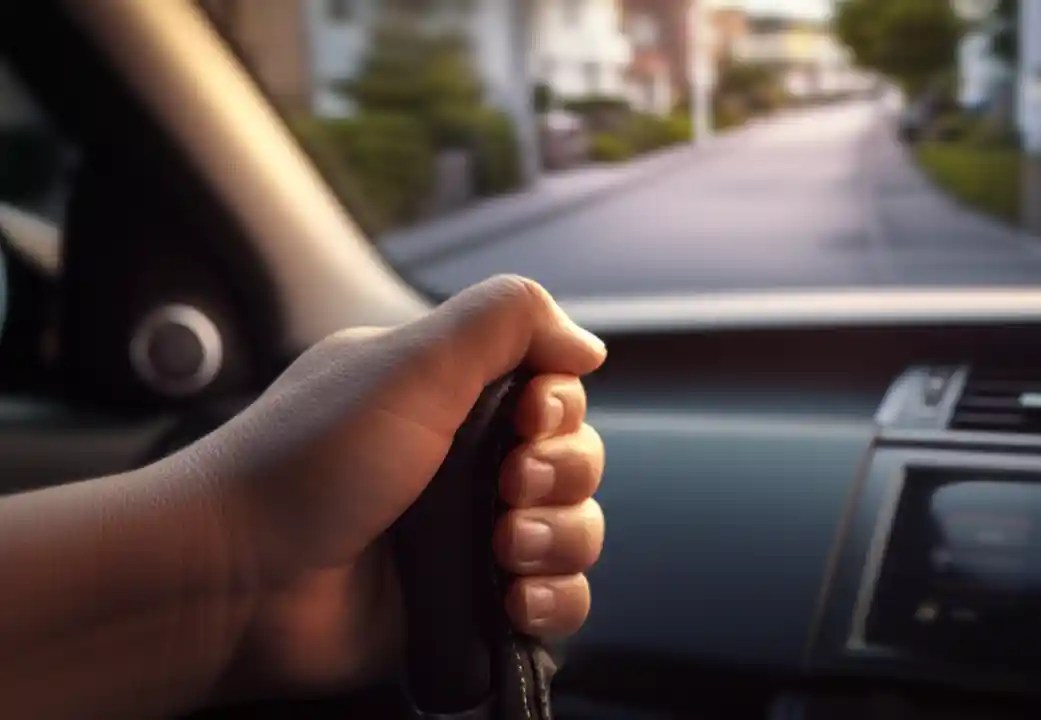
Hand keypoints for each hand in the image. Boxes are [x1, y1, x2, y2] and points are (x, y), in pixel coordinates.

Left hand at [187, 276, 606, 697]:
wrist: (236, 581)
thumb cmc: (308, 461)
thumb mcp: (411, 360)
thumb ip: (507, 320)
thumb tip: (587, 343)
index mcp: (451, 395)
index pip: (554, 390)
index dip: (560, 405)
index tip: (528, 416)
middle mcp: (466, 462)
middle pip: (576, 459)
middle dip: (561, 474)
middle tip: (507, 486)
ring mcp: (469, 537)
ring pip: (576, 531)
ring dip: (560, 538)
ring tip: (504, 548)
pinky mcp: (470, 606)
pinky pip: (556, 602)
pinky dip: (552, 601)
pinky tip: (514, 600)